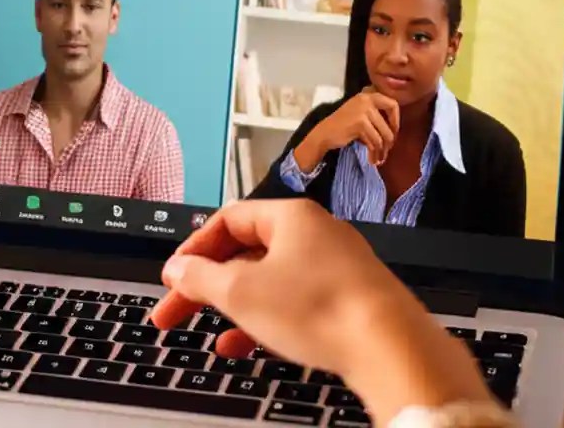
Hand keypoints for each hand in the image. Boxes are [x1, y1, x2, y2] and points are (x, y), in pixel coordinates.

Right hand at [150, 199, 492, 423]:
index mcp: (290, 217)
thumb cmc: (323, 307)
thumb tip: (179, 269)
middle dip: (207, 286)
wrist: (389, 346)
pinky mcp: (348, 301)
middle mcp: (315, 235)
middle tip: (177, 311)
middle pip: (246, 253)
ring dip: (236, 308)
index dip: (194, 250)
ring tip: (213, 336)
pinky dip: (268, 321)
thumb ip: (202, 278)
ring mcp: (335, 268)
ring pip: (271, 282)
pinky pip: (297, 304)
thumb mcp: (242, 292)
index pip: (227, 220)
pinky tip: (252, 346)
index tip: (174, 277)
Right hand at [295, 88, 399, 168]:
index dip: (396, 120)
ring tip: (378, 158)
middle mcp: (366, 100)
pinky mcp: (360, 124)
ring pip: (383, 135)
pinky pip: (374, 141)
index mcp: (368, 95)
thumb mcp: (360, 113)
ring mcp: (363, 111)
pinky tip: (372, 159)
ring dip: (382, 150)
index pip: (393, 104)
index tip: (392, 132)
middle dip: (390, 140)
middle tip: (387, 149)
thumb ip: (376, 114)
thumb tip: (395, 128)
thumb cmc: (343, 126)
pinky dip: (374, 153)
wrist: (324, 133)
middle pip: (389, 124)